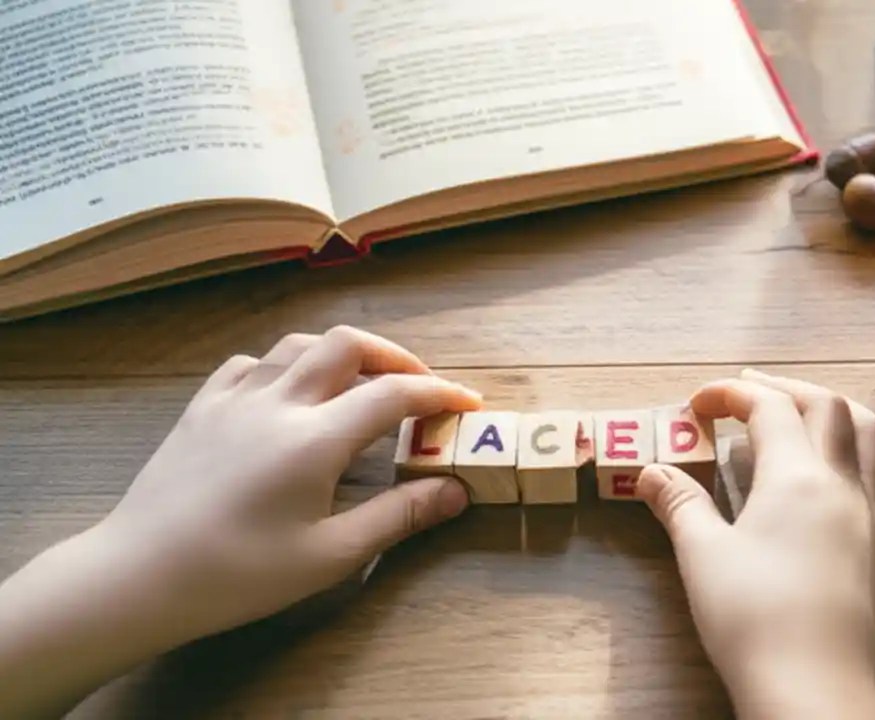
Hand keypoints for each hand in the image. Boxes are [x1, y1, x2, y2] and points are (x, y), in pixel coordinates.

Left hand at [0, 326, 481, 717]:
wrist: (140, 575)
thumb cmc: (238, 573)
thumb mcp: (328, 555)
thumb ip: (397, 516)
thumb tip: (453, 490)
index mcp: (315, 439)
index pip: (393, 394)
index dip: (439, 392)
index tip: (468, 402)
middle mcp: (278, 402)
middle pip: (347, 344)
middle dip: (394, 355)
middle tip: (419, 385)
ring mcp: (234, 399)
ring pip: (299, 345)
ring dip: (341, 353)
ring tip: (361, 383)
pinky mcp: (201, 408)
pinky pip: (252, 363)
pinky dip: (287, 365)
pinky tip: (290, 392)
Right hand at [637, 369, 874, 719]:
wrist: (814, 688)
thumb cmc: (752, 620)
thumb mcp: (701, 557)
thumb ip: (679, 505)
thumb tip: (651, 471)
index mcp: (794, 476)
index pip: (768, 407)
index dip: (731, 393)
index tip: (699, 403)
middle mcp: (844, 485)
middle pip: (827, 406)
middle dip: (787, 389)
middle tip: (750, 393)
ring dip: (843, 411)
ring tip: (813, 414)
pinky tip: (869, 473)